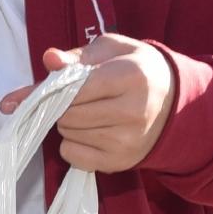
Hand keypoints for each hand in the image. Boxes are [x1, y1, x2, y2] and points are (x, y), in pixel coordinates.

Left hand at [0, 32, 175, 172]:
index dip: (52, 90)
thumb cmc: (136, 69)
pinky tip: (91, 132)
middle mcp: (132, 111)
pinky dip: (72, 144)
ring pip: (67, 134)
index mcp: (131, 76)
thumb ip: (77, 55)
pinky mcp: (120, 163)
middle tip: (73, 98)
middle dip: (60, 106)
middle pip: (67, 114)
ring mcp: (127, 141)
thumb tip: (48, 59)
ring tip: (89, 112)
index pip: (75, 88)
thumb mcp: (112, 50)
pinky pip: (73, 156)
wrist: (175, 103)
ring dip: (67, 124)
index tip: (36, 92)